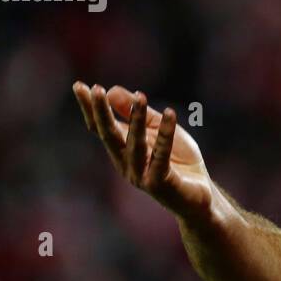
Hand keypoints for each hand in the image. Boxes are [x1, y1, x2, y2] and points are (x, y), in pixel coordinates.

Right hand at [72, 81, 213, 221]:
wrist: (199, 194)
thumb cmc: (177, 160)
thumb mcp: (156, 130)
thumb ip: (137, 113)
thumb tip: (112, 91)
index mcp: (121, 151)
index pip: (101, 128)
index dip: (90, 108)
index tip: (80, 86)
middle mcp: (126, 164)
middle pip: (110, 135)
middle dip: (102, 113)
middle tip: (95, 90)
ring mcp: (140, 175)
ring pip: (135, 144)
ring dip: (137, 119)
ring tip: (140, 97)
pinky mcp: (159, 183)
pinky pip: (162, 155)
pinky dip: (166, 134)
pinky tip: (170, 114)